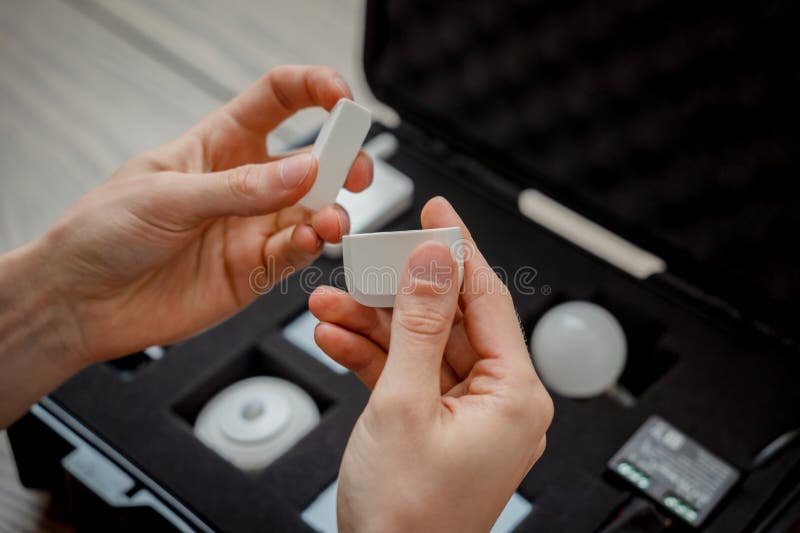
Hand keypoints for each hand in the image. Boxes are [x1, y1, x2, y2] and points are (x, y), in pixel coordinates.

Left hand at [40, 65, 371, 362]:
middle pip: (313, 159)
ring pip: (313, 212)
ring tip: (328, 221)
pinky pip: (295, 255)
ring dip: (331, 212)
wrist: (80, 302)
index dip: (314, 88)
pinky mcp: (253, 271)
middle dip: (343, 160)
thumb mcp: (167, 197)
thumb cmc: (104, 232)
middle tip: (354, 172)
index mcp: (218, 144)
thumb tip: (305, 171)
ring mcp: (251, 228)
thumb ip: (239, 188)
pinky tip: (308, 243)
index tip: (342, 97)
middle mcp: (244, 184)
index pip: (277, 100)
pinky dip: (309, 249)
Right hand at [309, 197, 552, 531]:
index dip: (458, 250)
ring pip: (421, 346)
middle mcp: (500, 402)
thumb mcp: (403, 405)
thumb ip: (418, 325)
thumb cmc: (407, 519)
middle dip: (397, 293)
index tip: (438, 214)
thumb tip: (433, 264)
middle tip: (366, 263)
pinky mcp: (437, 426)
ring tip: (331, 305)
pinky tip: (338, 339)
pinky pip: (408, 376)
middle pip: (449, 320)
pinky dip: (373, 358)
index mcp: (515, 395)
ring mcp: (467, 416)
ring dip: (375, 325)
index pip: (488, 299)